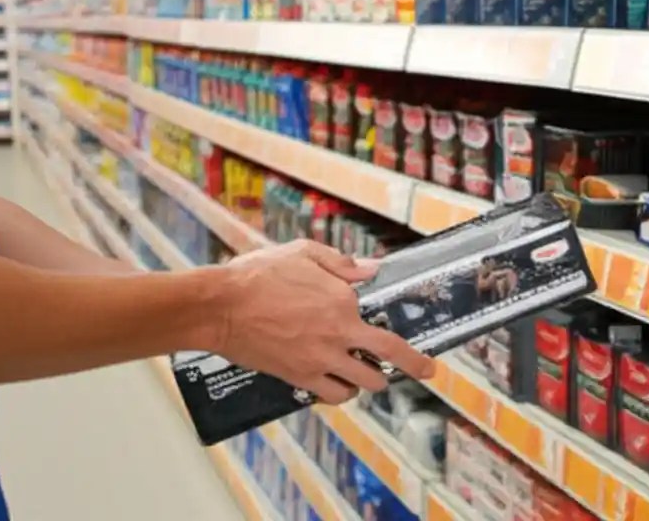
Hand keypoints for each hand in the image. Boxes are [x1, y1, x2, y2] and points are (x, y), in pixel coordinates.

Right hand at [209, 240, 434, 403]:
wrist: (219, 307)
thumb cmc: (258, 274)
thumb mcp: (304, 253)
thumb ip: (343, 263)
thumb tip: (373, 270)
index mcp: (343, 303)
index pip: (390, 337)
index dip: (414, 355)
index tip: (429, 364)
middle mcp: (337, 336)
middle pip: (384, 368)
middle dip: (402, 371)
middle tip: (411, 370)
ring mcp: (318, 361)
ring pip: (361, 386)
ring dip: (370, 382)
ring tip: (367, 372)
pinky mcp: (297, 376)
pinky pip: (331, 395)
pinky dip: (341, 392)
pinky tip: (338, 381)